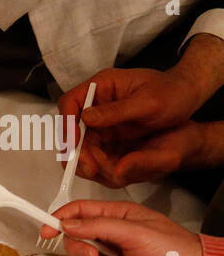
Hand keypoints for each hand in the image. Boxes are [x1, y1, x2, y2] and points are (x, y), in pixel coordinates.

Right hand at [40, 199, 202, 255]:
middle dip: (83, 254)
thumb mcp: (134, 231)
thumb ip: (97, 227)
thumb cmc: (173, 250)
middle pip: (75, 244)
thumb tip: (67, 225)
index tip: (47, 231)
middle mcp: (111, 238)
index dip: (59, 221)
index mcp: (117, 218)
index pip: (79, 213)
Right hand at [60, 68, 204, 183]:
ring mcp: (101, 118)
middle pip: (71, 125)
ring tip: (92, 170)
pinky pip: (92, 147)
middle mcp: (97, 102)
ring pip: (79, 139)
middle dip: (73, 146)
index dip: (67, 122)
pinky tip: (99, 169)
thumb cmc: (172, 93)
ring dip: (81, 156)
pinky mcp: (107, 132)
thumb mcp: (148, 103)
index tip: (74, 140)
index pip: (70, 101)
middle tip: (84, 164)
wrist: (187, 98)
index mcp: (103, 85)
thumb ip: (117, 110)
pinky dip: (92, 159)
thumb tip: (86, 118)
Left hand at [71, 121, 211, 187]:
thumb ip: (143, 164)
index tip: (77, 142)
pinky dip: (86, 121)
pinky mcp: (108, 137)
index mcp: (117, 175)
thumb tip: (119, 170)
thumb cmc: (179, 149)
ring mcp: (106, 151)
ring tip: (81, 115)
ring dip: (76, 129)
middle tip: (76, 124)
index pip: (88, 170)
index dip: (79, 157)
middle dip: (72, 143)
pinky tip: (89, 110)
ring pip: (79, 142)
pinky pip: (88, 129)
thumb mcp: (166, 157)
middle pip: (76, 157)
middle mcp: (106, 166)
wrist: (188, 137)